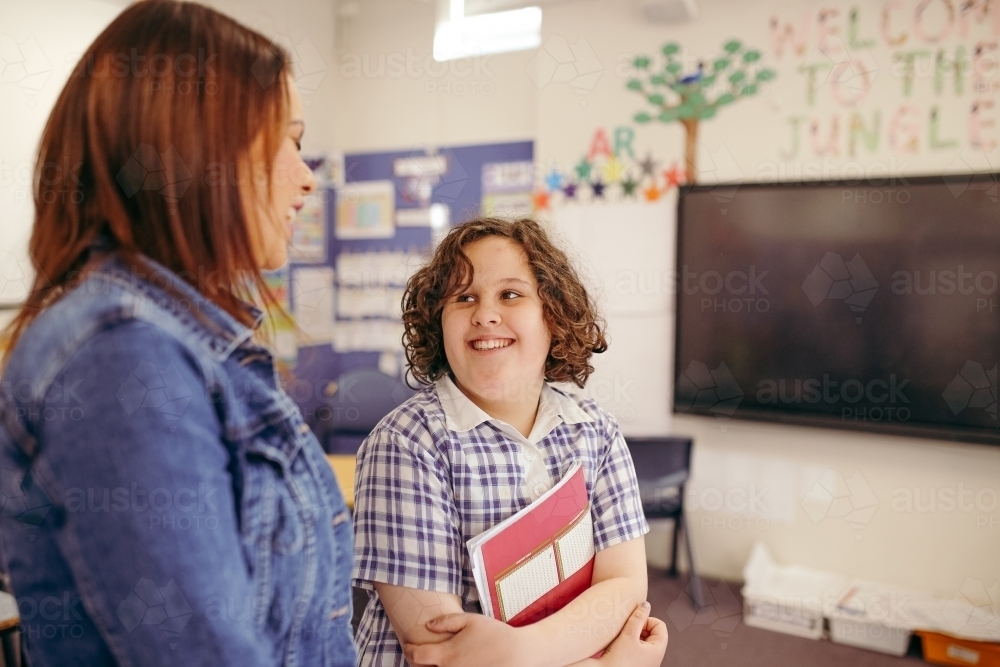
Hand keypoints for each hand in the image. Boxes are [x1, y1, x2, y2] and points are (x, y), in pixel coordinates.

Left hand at [403, 613, 522, 666]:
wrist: (519, 654)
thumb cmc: (496, 634)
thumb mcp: (471, 620)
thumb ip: (447, 621)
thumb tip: (428, 625)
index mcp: (447, 655)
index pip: (416, 655)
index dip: (409, 649)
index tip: (409, 645)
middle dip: (418, 662)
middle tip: (422, 655)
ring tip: (439, 661)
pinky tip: (455, 664)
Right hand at [597, 602, 667, 666]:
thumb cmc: (618, 659)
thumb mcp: (628, 634)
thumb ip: (638, 617)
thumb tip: (645, 605)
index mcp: (657, 650)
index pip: (660, 625)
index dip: (646, 620)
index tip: (634, 624)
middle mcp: (655, 657)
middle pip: (653, 632)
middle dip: (640, 627)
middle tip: (628, 630)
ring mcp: (647, 662)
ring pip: (644, 640)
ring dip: (634, 635)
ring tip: (623, 637)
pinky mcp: (638, 664)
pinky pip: (638, 648)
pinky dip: (631, 643)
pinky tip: (621, 645)